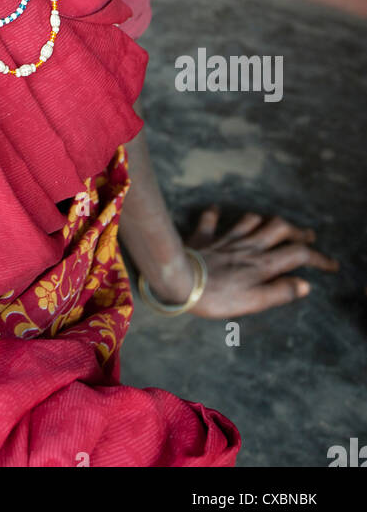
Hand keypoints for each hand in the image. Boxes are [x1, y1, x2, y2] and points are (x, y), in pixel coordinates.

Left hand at [185, 207, 338, 317]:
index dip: (318, 258)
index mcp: (262, 263)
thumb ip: (280, 292)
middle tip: (308, 236)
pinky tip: (216, 209)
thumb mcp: (254, 302)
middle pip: (279, 229)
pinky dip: (215, 213)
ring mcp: (226, 238)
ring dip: (264, 220)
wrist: (181, 280)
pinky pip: (211, 219)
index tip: (331, 265)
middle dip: (297, 231)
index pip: (298, 255)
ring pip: (251, 220)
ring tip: (272, 225)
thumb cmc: (218, 296)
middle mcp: (248, 245)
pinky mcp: (204, 236)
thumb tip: (304, 284)